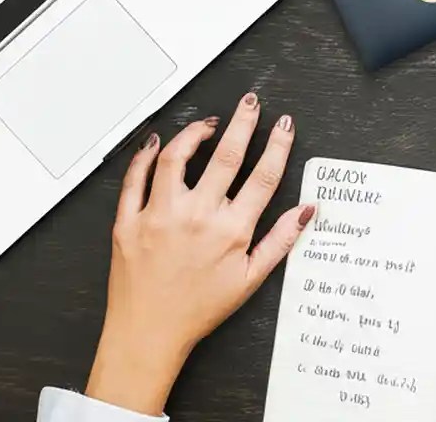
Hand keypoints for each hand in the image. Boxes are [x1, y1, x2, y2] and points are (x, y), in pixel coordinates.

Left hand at [86, 93, 315, 415]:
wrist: (148, 334)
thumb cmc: (198, 310)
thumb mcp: (250, 280)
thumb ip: (280, 241)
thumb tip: (306, 212)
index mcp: (230, 231)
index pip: (262, 177)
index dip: (278, 145)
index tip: (284, 125)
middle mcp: (197, 217)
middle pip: (226, 156)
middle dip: (243, 122)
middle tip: (250, 102)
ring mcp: (160, 216)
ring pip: (177, 157)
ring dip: (195, 133)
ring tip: (208, 125)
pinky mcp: (129, 220)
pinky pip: (135, 177)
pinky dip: (146, 154)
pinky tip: (158, 142)